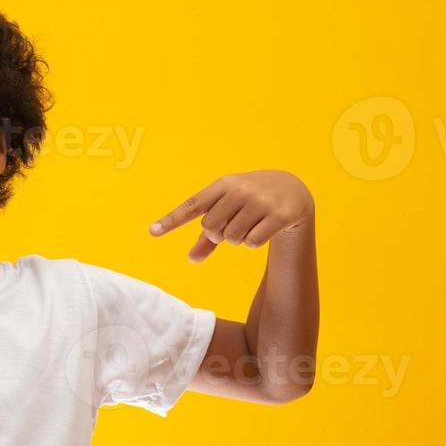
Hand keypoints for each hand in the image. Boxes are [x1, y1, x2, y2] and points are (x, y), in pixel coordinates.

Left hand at [149, 170, 313, 262]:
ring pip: (232, 238)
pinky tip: (264, 229)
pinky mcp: (279, 214)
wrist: (293, 190)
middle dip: (218, 235)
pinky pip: (252, 242)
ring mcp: (261, 201)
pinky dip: (254, 242)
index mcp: (223, 185)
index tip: (153, 231)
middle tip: (232, 227)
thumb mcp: (229, 210)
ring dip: (237, 240)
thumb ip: (209, 236)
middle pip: (211, 228)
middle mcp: (240, 190)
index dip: (172, 220)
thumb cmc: (251, 201)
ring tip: (250, 225)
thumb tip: (191, 259)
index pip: (193, 205)